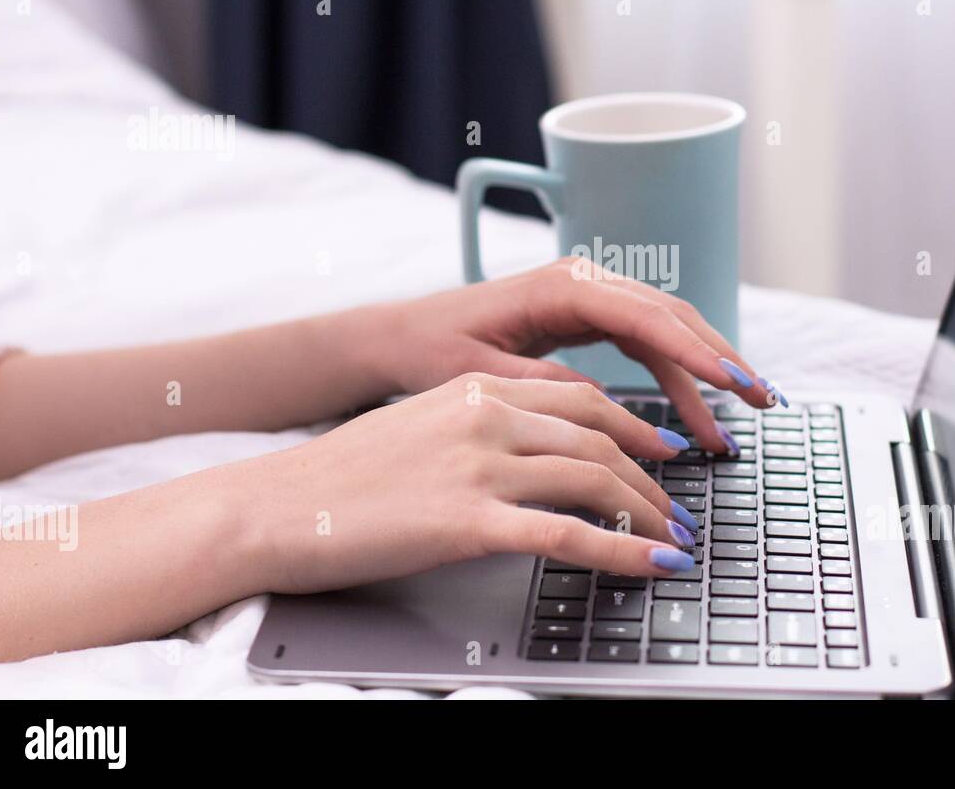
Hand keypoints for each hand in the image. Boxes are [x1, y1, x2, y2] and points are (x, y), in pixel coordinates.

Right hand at [248, 373, 704, 594]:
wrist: (274, 507)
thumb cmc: (343, 478)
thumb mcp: (422, 427)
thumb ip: (483, 429)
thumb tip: (539, 455)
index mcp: (476, 388)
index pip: (582, 399)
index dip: (636, 427)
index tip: (665, 455)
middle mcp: (485, 415)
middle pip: (602, 437)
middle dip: (654, 478)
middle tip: (681, 511)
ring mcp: (479, 465)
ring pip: (596, 480)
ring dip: (650, 515)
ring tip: (675, 543)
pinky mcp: (468, 520)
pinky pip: (568, 535)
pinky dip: (621, 552)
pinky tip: (651, 567)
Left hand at [354, 258, 784, 452]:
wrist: (402, 336)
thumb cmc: (433, 350)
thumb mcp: (482, 378)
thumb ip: (549, 391)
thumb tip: (609, 412)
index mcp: (562, 286)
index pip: (648, 317)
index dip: (696, 352)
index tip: (734, 384)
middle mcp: (585, 280)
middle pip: (672, 316)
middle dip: (721, 358)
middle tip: (762, 400)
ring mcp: (591, 295)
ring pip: (667, 329)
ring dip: (706, 370)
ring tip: (743, 415)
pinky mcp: (589, 316)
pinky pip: (647, 342)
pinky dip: (677, 373)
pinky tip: (698, 407)